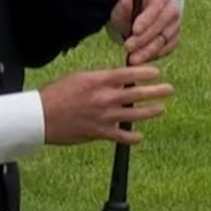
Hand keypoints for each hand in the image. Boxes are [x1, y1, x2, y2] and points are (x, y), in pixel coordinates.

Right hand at [38, 66, 172, 145]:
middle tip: (169, 89)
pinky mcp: (99, 133)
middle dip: (157, 91)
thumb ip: (100, 79)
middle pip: (138, 94)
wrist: (41, 116)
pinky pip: (123, 136)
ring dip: (151, 112)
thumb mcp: (79, 78)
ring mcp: (104, 116)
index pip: (129, 74)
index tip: (156, 73)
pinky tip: (139, 136)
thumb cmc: (57, 93)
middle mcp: (105, 98)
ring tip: (160, 109)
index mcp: (98, 80)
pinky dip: (133, 137)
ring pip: (135, 114)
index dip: (146, 73)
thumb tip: (118, 80)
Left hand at [110, 0, 179, 64]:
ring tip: (132, 59)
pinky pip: (166, 50)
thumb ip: (125, 4)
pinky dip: (153, 56)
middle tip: (128, 47)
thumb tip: (127, 5)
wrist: (133, 15)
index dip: (147, 19)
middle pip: (161, 25)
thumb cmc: (128, 6)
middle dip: (144, 38)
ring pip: (163, 40)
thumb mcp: (123, 3)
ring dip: (147, 51)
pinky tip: (140, 60)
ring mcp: (175, 25)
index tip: (135, 30)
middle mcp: (172, 8)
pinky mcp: (174, 39)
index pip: (156, 6)